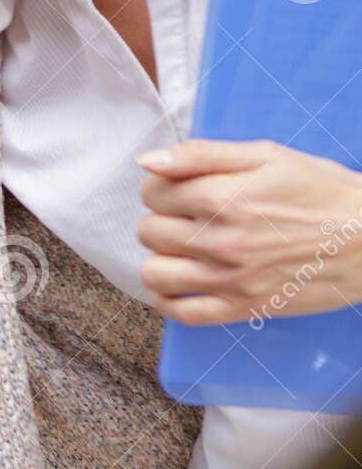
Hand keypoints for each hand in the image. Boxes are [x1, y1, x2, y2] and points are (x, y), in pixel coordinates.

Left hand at [136, 139, 361, 324]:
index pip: (152, 193)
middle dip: (162, 220)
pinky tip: (180, 285)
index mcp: (220, 197)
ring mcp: (229, 279)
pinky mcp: (243, 308)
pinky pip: (180, 314)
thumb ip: (200, 154)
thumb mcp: (266, 156)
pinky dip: (168, 301)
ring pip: (154, 274)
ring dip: (161, 259)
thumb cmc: (321, 191)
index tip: (182, 190)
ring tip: (182, 251)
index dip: (163, 188)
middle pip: (148, 231)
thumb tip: (147, 161)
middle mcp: (219, 240)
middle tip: (189, 219)